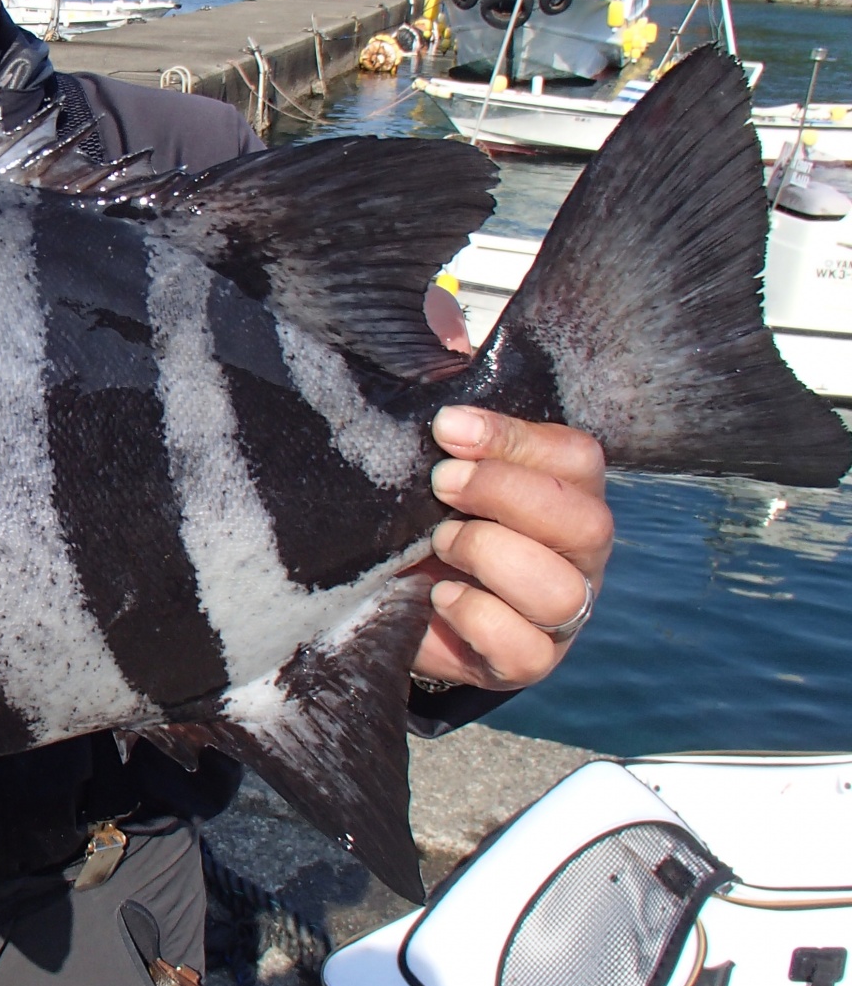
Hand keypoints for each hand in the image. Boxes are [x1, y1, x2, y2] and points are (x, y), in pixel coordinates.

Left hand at [411, 406, 612, 690]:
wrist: (399, 594)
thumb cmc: (427, 511)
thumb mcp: (433, 455)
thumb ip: (448, 393)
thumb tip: (442, 324)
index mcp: (566, 490)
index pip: (576, 458)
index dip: (515, 439)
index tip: (447, 427)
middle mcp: (578, 551)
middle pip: (585, 520)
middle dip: (505, 494)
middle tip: (441, 483)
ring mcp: (561, 611)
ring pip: (559, 589)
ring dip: (490, 556)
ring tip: (438, 542)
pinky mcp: (530, 661)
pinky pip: (526, 650)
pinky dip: (477, 618)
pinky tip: (440, 596)